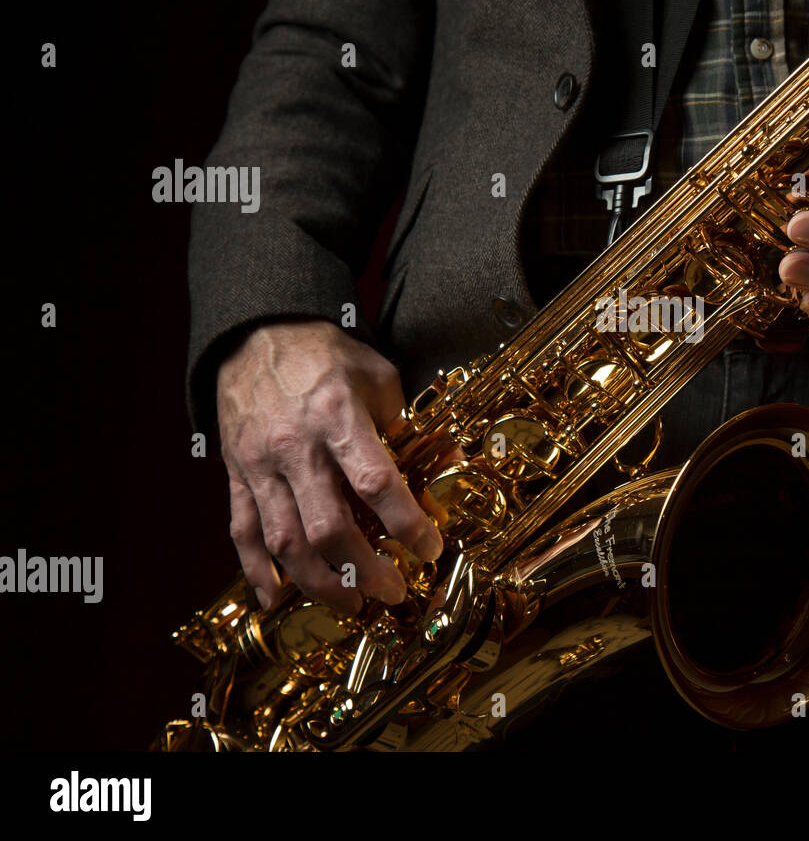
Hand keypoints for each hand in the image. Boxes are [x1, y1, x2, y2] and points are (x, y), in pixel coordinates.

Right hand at [216, 320, 450, 614]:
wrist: (256, 332)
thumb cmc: (324, 353)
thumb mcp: (377, 374)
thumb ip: (403, 423)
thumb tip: (442, 465)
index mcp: (337, 416)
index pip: (376, 483)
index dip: (406, 523)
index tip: (430, 549)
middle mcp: (295, 447)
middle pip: (328, 526)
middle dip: (364, 569)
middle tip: (393, 592)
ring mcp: (260, 465)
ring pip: (284, 541)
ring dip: (318, 582)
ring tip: (350, 605)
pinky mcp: (236, 474)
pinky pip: (242, 531)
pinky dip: (256, 571)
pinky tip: (274, 600)